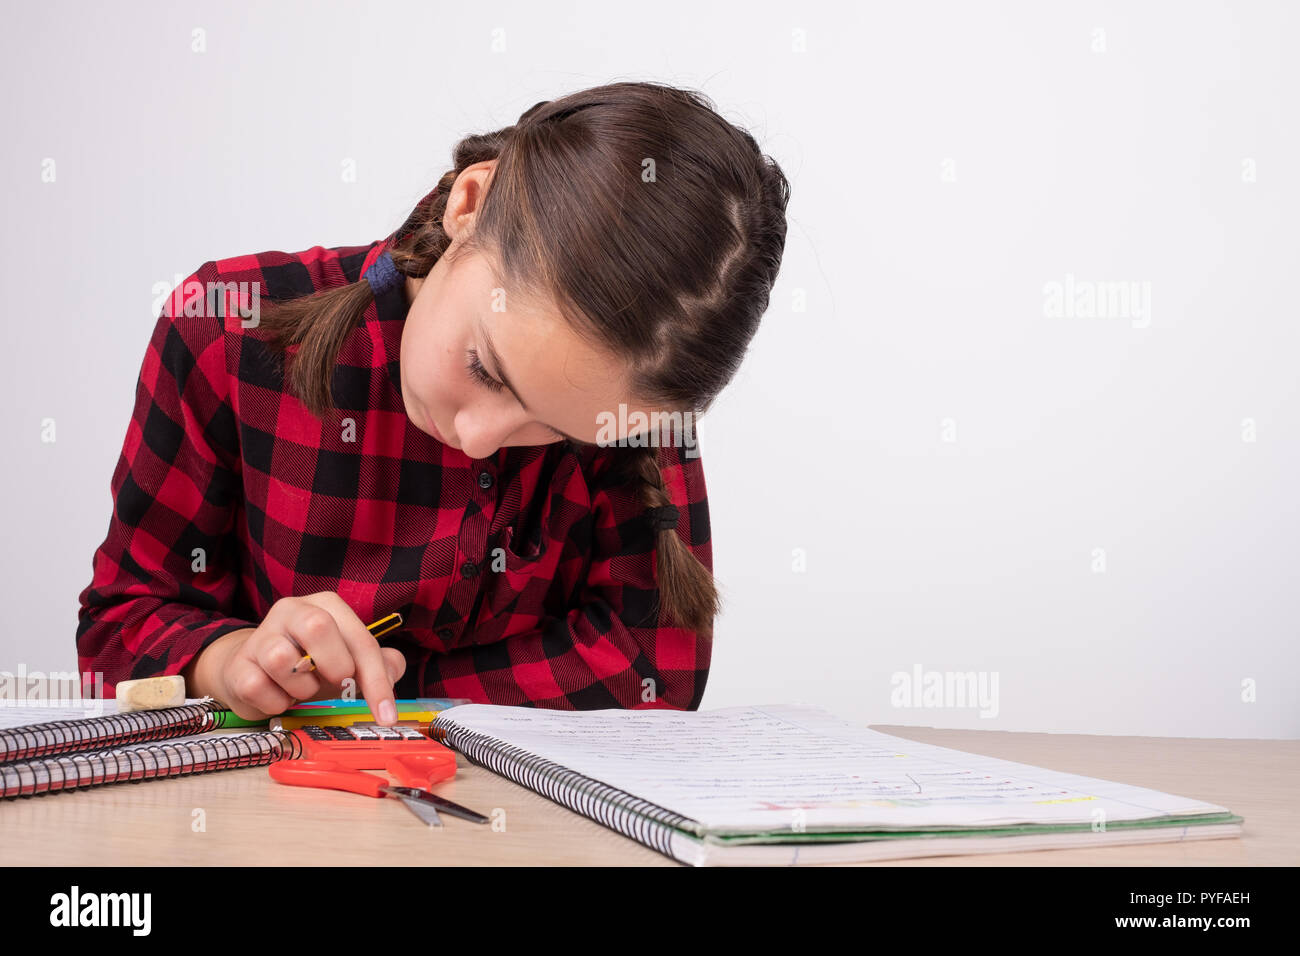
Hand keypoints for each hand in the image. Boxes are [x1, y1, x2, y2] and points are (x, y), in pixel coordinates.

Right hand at [207, 592, 406, 724]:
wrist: (256, 673)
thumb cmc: (311, 666)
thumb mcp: (349, 661)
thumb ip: (380, 665)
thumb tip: (392, 671)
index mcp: (326, 606)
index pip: (359, 638)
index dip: (376, 680)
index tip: (386, 715)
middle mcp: (292, 611)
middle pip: (317, 625)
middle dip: (335, 665)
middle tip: (336, 684)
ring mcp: (261, 636)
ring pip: (282, 659)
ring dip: (301, 687)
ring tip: (302, 689)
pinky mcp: (238, 664)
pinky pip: (258, 688)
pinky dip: (275, 702)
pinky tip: (278, 696)